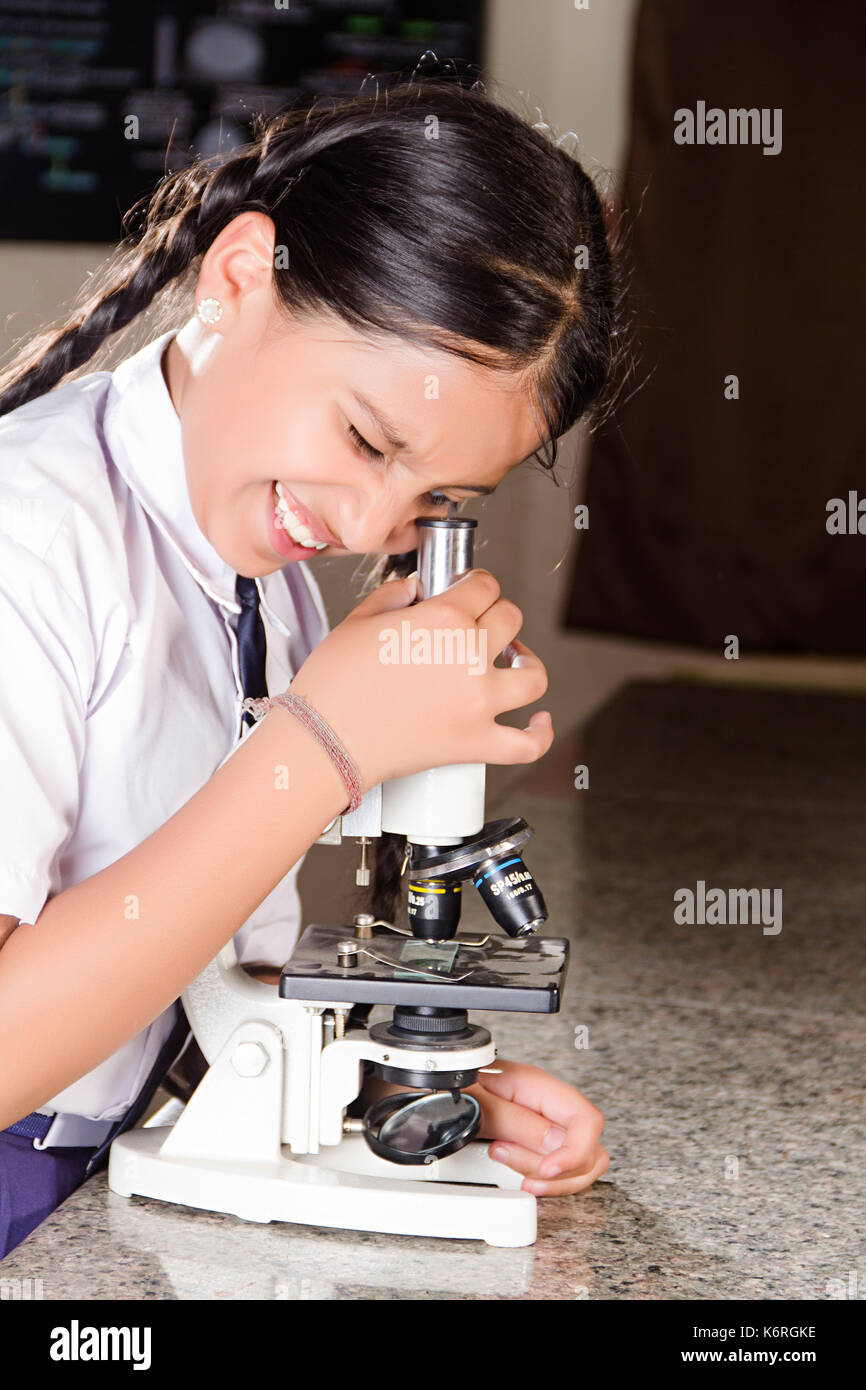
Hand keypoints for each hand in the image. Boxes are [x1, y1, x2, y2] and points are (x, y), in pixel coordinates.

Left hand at [359, 1057, 607, 1195]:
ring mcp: (536, 1128)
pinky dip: (542, 1182)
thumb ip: (513, 1120)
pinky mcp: (525, 1147)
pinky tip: (515, 1177)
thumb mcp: (470, 1099)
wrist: (403, 1089)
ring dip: (551, 1179)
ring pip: (578, 1164)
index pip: (586, 1119)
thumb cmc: (431, 1085)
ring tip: (510, 1169)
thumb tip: (555, 1144)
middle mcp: (541, 1106)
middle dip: (558, 1170)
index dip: (575, 1151)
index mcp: (533, 1085)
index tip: (547, 1170)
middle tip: (516, 1168)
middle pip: (589, 1147)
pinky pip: (554, 1172)